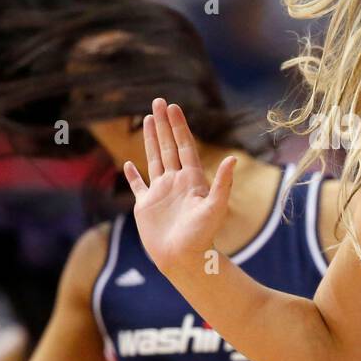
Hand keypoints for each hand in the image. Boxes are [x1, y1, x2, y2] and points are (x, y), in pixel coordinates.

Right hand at [123, 98, 236, 273]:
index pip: (184, 145)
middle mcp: (175, 182)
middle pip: (168, 146)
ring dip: (150, 139)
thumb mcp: (215, 207)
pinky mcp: (145, 206)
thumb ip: (222, 183)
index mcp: (191, 179)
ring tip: (146, 120)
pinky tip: (128, 164)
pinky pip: (137, 186)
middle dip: (163, 124)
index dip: (179, 126)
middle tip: (158, 101)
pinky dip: (132, 175)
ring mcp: (160, 192)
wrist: (184, 259)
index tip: (174, 106)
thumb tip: (233, 159)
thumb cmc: (202, 237)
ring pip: (153, 159)